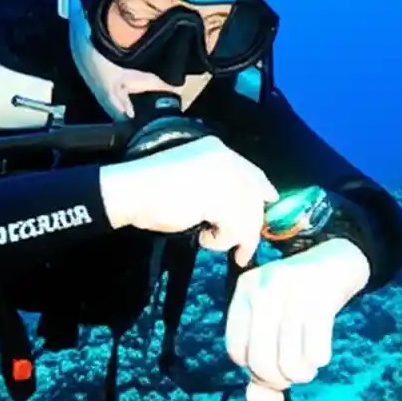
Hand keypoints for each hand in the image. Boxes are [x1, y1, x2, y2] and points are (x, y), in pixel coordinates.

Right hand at [99, 136, 277, 266]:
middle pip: (253, 198)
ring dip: (232, 236)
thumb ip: (216, 185)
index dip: (262, 188)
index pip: (251, 171)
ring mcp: (224, 178)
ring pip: (247, 216)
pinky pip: (234, 228)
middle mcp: (226, 160)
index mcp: (217, 150)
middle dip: (251, 226)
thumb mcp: (190, 177)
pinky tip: (204, 237)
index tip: (270, 202)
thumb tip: (239, 209)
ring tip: (212, 241)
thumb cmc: (151, 188)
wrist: (131, 190)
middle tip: (243, 250)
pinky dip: (221, 240)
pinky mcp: (219, 198)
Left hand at [224, 238, 370, 400]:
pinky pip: (315, 351)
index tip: (272, 364)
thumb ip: (262, 369)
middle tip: (294, 372)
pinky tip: (321, 350)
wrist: (337, 260)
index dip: (255, 370)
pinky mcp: (320, 295)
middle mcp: (263, 288)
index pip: (237, 352)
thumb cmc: (301, 302)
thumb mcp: (275, 325)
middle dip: (279, 379)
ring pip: (289, 361)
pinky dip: (319, 359)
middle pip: (260, 361)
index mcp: (244, 291)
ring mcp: (291, 290)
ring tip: (308, 361)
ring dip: (303, 373)